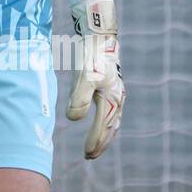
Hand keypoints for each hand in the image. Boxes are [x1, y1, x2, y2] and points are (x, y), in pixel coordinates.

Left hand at [66, 0, 125, 159]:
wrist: (99, 35)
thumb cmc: (90, 56)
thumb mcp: (83, 76)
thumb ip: (79, 98)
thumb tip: (74, 119)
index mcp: (111, 98)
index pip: (103, 126)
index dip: (95, 141)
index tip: (86, 154)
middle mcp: (117, 98)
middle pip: (111, 127)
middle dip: (101, 142)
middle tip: (90, 156)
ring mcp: (117, 92)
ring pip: (113, 119)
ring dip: (105, 134)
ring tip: (96, 145)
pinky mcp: (112, 85)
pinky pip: (112, 110)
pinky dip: (107, 121)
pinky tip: (101, 121)